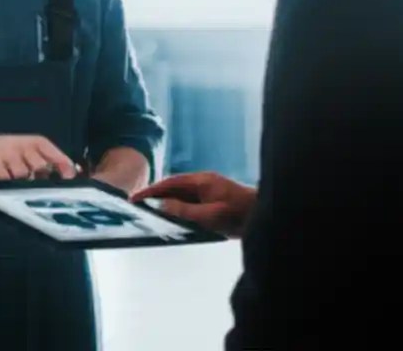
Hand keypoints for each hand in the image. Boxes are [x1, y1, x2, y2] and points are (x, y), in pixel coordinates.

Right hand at [0, 135, 77, 181]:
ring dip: (16, 184)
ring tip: (2, 181)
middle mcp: (13, 143)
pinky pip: (4, 182)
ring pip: (22, 176)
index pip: (46, 147)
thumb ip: (33, 162)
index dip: (61, 161)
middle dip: (36, 178)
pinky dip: (1, 186)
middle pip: (38, 165)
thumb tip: (60, 175)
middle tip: (23, 182)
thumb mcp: (11, 155)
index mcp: (20, 140)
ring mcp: (1, 153)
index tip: (70, 175)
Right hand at [131, 171, 256, 237]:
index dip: (151, 191)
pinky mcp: (215, 204)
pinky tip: (174, 222)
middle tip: (138, 208)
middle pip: (174, 188)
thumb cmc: (241, 215)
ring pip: (182, 197)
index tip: (134, 198)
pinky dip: (179, 211)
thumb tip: (160, 206)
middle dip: (155, 197)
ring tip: (151, 216)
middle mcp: (204, 184)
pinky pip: (192, 205)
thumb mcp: (209, 215)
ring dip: (167, 205)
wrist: (268, 217)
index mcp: (202, 181)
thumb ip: (183, 211)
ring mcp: (210, 193)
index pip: (169, 183)